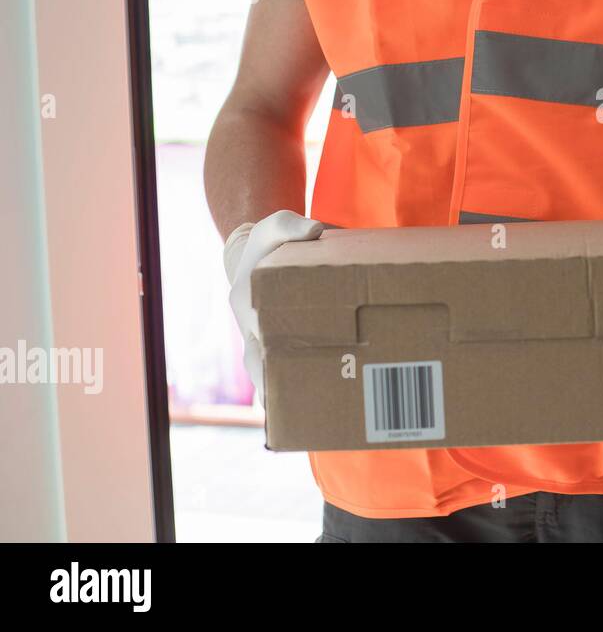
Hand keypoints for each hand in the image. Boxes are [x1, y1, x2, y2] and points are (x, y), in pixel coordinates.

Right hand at [223, 209, 323, 405]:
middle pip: (258, 367)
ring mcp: (264, 341)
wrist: (260, 254)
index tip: (271, 388)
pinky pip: (283, 372)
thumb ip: (290, 224)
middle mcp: (251, 328)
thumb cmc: (270, 242)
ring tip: (306, 420)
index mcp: (246, 302)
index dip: (264, 361)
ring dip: (283, 398)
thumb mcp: (276, 226)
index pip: (253, 334)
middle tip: (288, 415)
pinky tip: (314, 410)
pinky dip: (292, 392)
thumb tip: (314, 231)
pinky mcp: (280, 345)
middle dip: (271, 391)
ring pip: (269, 376)